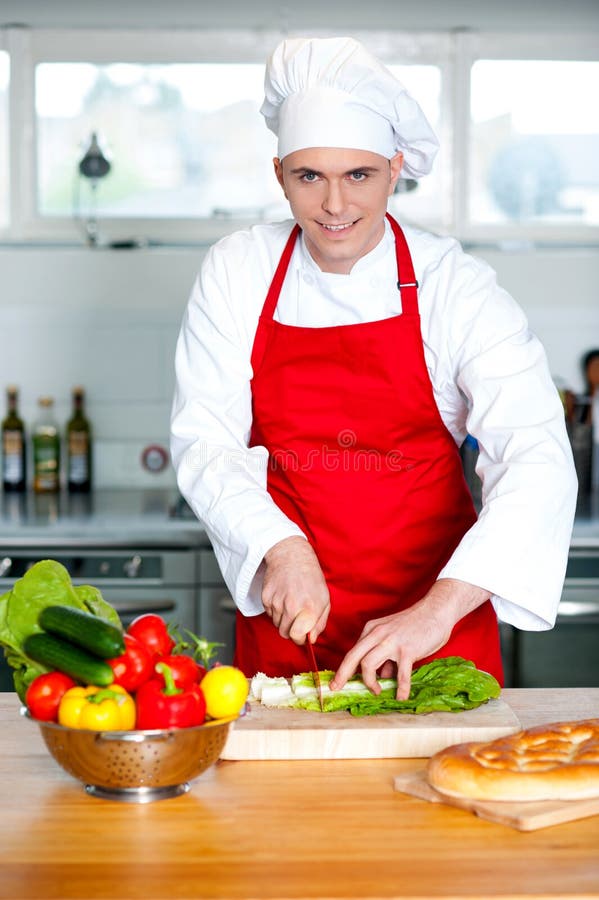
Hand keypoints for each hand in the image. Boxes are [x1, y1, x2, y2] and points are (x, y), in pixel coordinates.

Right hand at [262, 537, 330, 643]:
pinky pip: (269, 613)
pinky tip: (283, 597)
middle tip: (297, 618)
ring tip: (291, 603)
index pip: (297, 637)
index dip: (300, 639)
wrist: (291, 556)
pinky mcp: (265, 597)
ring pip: (276, 624)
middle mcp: (291, 606)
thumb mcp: (324, 599)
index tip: (302, 634)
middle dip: (291, 630)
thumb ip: (319, 623)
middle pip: (285, 633)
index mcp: (309, 609)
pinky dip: (275, 610)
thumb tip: (310, 640)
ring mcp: (276, 602)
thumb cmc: (311, 578)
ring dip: (283, 619)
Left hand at [330, 579, 489, 699]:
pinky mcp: (408, 650)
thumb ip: (385, 655)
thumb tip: (382, 676)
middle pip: (353, 656)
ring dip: (370, 682)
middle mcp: (378, 634)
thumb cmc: (415, 624)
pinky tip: (401, 697)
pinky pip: (401, 675)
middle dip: (342, 674)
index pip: (353, 651)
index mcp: (372, 630)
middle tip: (336, 688)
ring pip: (369, 664)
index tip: (338, 681)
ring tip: (378, 692)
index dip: (344, 668)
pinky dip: (400, 688)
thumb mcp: (393, 636)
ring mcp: (392, 642)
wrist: (436, 610)